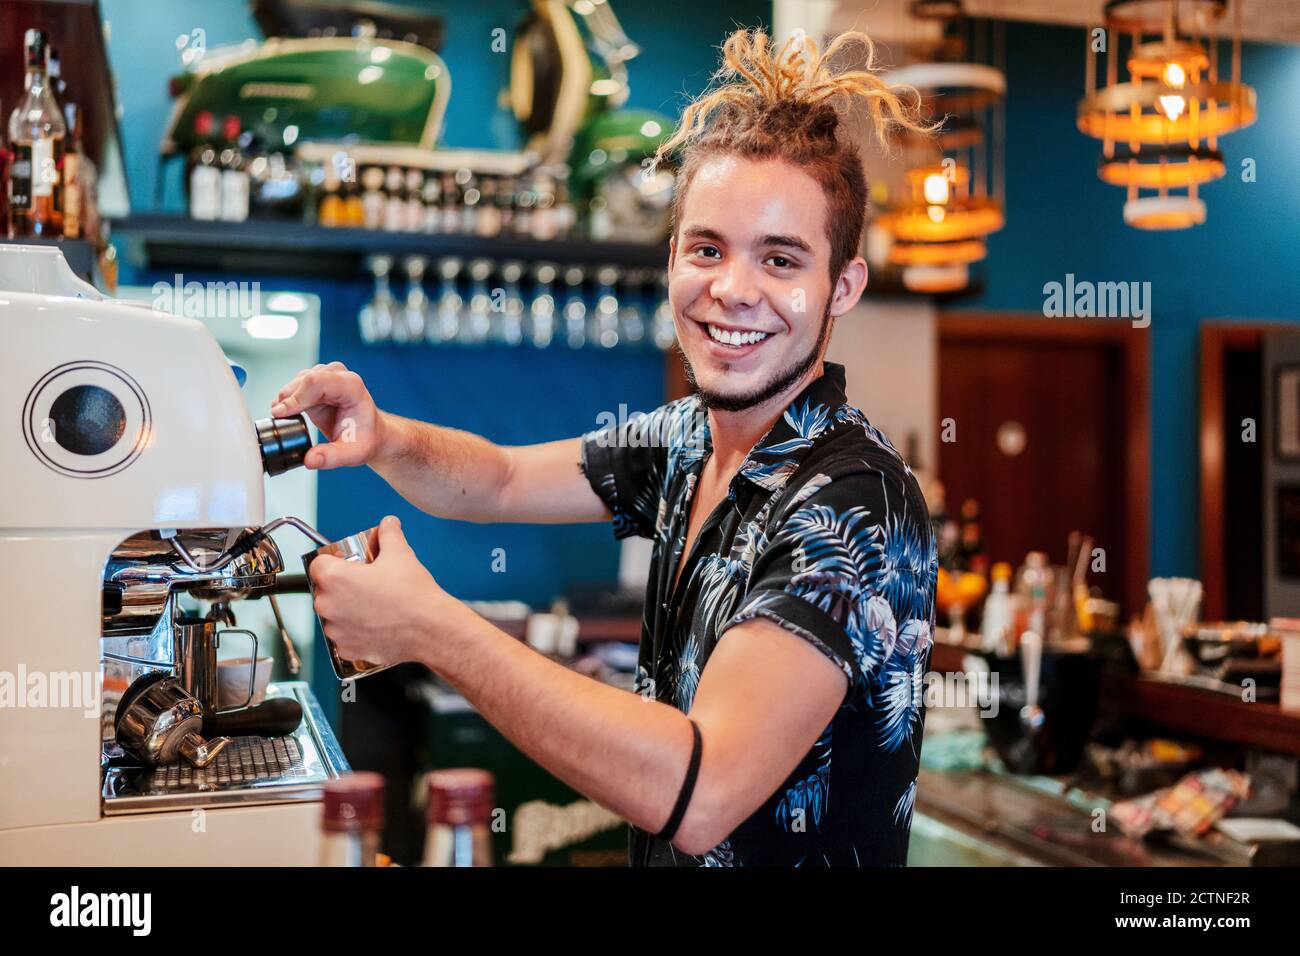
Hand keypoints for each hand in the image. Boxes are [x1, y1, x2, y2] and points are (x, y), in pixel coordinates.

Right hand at [271, 361, 385, 468]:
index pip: (316, 382)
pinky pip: (294, 387)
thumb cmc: (365, 438)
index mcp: (351, 386)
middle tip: (279, 420)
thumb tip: (309, 460)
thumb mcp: (353, 454)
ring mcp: (325, 376)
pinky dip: (287, 401)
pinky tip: (288, 414)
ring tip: (287, 419)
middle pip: (303, 380)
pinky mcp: (315, 383)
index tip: (280, 413)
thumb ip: (331, 457)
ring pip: (296, 382)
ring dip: (286, 400)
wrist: (369, 432)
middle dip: (287, 400)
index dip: (295, 397)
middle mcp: (338, 376)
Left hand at [308, 516, 454, 668]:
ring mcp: (335, 630)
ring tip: (372, 606)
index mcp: (334, 578)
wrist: (430, 629)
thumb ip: (388, 534)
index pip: (318, 563)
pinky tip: (374, 625)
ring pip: (333, 614)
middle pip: (324, 590)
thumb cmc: (413, 595)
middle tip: (365, 585)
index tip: (347, 565)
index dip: (333, 562)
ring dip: (345, 610)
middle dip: (340, 587)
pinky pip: (343, 637)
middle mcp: (328, 605)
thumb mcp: (400, 554)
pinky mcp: (346, 649)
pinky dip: (354, 632)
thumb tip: (388, 524)